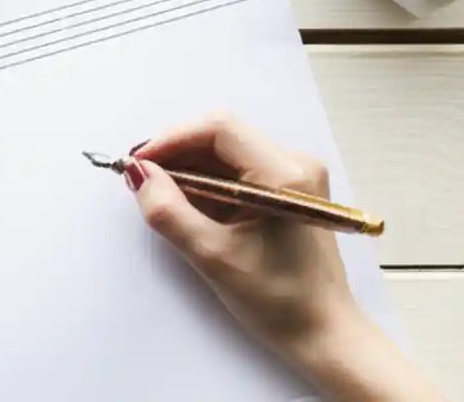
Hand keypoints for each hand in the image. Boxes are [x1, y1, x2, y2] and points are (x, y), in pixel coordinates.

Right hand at [126, 114, 444, 400]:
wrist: (324, 333)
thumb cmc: (279, 301)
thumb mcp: (212, 256)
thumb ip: (169, 211)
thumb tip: (139, 174)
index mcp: (285, 175)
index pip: (219, 129)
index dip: (172, 139)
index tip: (138, 164)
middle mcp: (296, 164)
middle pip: (222, 137)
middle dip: (177, 154)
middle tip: (142, 180)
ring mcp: (295, 176)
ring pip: (227, 153)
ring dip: (190, 170)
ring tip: (162, 197)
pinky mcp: (289, 190)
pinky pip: (239, 171)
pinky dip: (209, 184)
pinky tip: (191, 207)